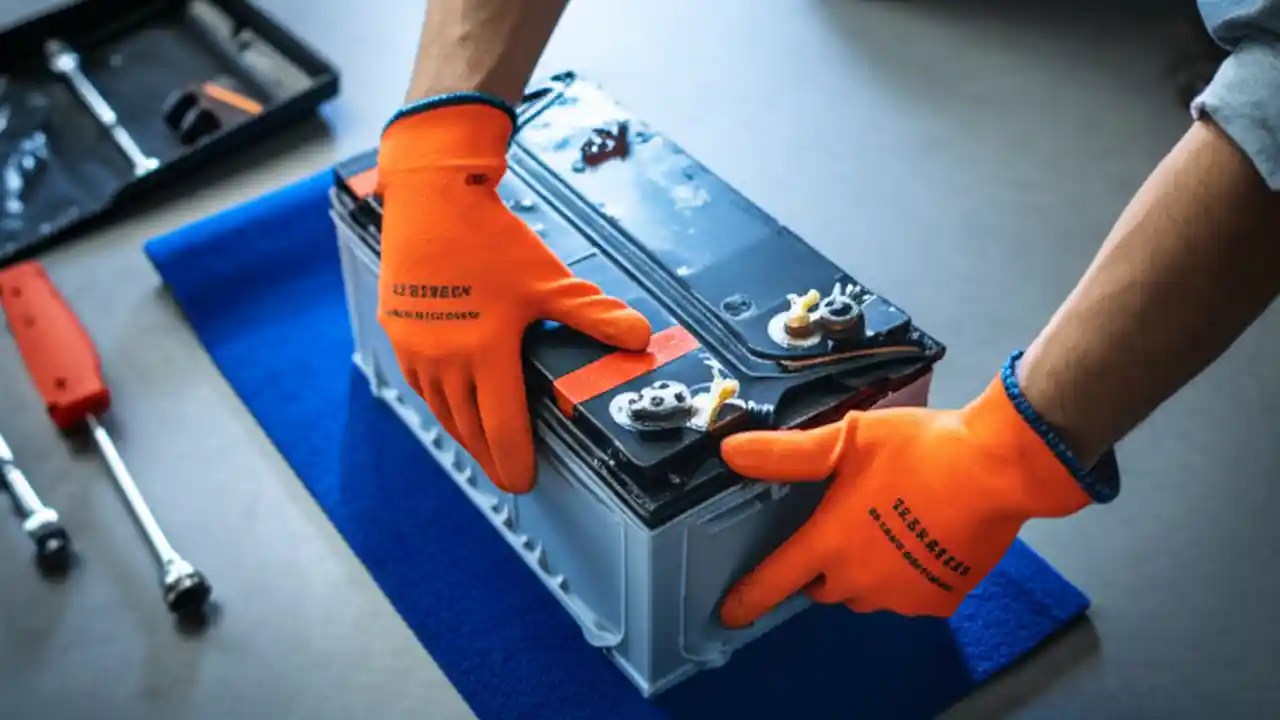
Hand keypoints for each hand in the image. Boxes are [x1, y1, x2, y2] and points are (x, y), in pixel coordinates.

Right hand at [377, 100, 650, 492]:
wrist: (432, 200)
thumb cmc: (490, 240)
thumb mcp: (547, 281)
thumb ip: (592, 315)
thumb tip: (639, 337)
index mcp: (486, 355)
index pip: (502, 429)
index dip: (515, 461)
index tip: (524, 481)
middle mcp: (446, 362)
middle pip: (470, 429)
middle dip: (491, 458)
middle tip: (508, 476)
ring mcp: (417, 350)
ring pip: (442, 411)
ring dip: (464, 436)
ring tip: (482, 448)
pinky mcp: (399, 333)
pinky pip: (421, 385)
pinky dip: (441, 404)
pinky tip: (452, 406)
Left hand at [718, 370, 1094, 625]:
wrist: (996, 469)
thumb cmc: (919, 449)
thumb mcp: (847, 440)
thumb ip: (787, 453)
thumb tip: (731, 452)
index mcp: (830, 543)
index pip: (775, 580)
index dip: (748, 597)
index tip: (730, 612)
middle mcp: (860, 580)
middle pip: (821, 588)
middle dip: (820, 567)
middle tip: (839, 527)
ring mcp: (900, 596)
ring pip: (864, 594)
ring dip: (863, 572)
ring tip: (885, 528)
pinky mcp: (939, 601)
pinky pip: (907, 596)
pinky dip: (905, 577)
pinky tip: (920, 541)